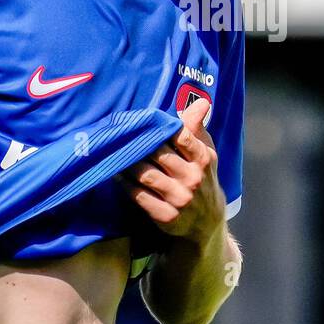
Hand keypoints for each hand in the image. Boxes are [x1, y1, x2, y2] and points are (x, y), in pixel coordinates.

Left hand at [116, 97, 224, 242]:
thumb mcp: (205, 153)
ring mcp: (180, 199)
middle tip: (120, 135)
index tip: (143, 121)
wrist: (207, 221)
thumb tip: (201, 102)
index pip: (181, 136)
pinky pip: (139, 196)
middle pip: (159, 154)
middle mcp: (193, 178)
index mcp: (203, 159)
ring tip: (116, 153)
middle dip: (139, 144)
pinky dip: (126, 184)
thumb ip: (197, 128)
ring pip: (146, 175)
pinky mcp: (166, 216)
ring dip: (128, 163)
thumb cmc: (202, 177)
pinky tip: (117, 175)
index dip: (160, 127)